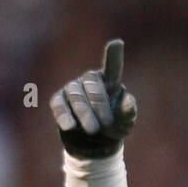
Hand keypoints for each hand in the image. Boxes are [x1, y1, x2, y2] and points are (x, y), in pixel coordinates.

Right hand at [50, 39, 137, 158]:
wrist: (94, 143)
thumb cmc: (114, 127)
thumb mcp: (125, 123)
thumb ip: (128, 112)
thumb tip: (128, 99)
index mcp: (110, 82)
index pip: (112, 66)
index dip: (113, 55)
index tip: (117, 43)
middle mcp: (90, 80)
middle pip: (92, 85)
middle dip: (99, 105)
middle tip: (107, 123)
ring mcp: (72, 88)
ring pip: (75, 95)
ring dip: (84, 113)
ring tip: (93, 130)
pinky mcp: (59, 100)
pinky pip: (59, 105)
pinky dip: (64, 115)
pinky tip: (70, 127)